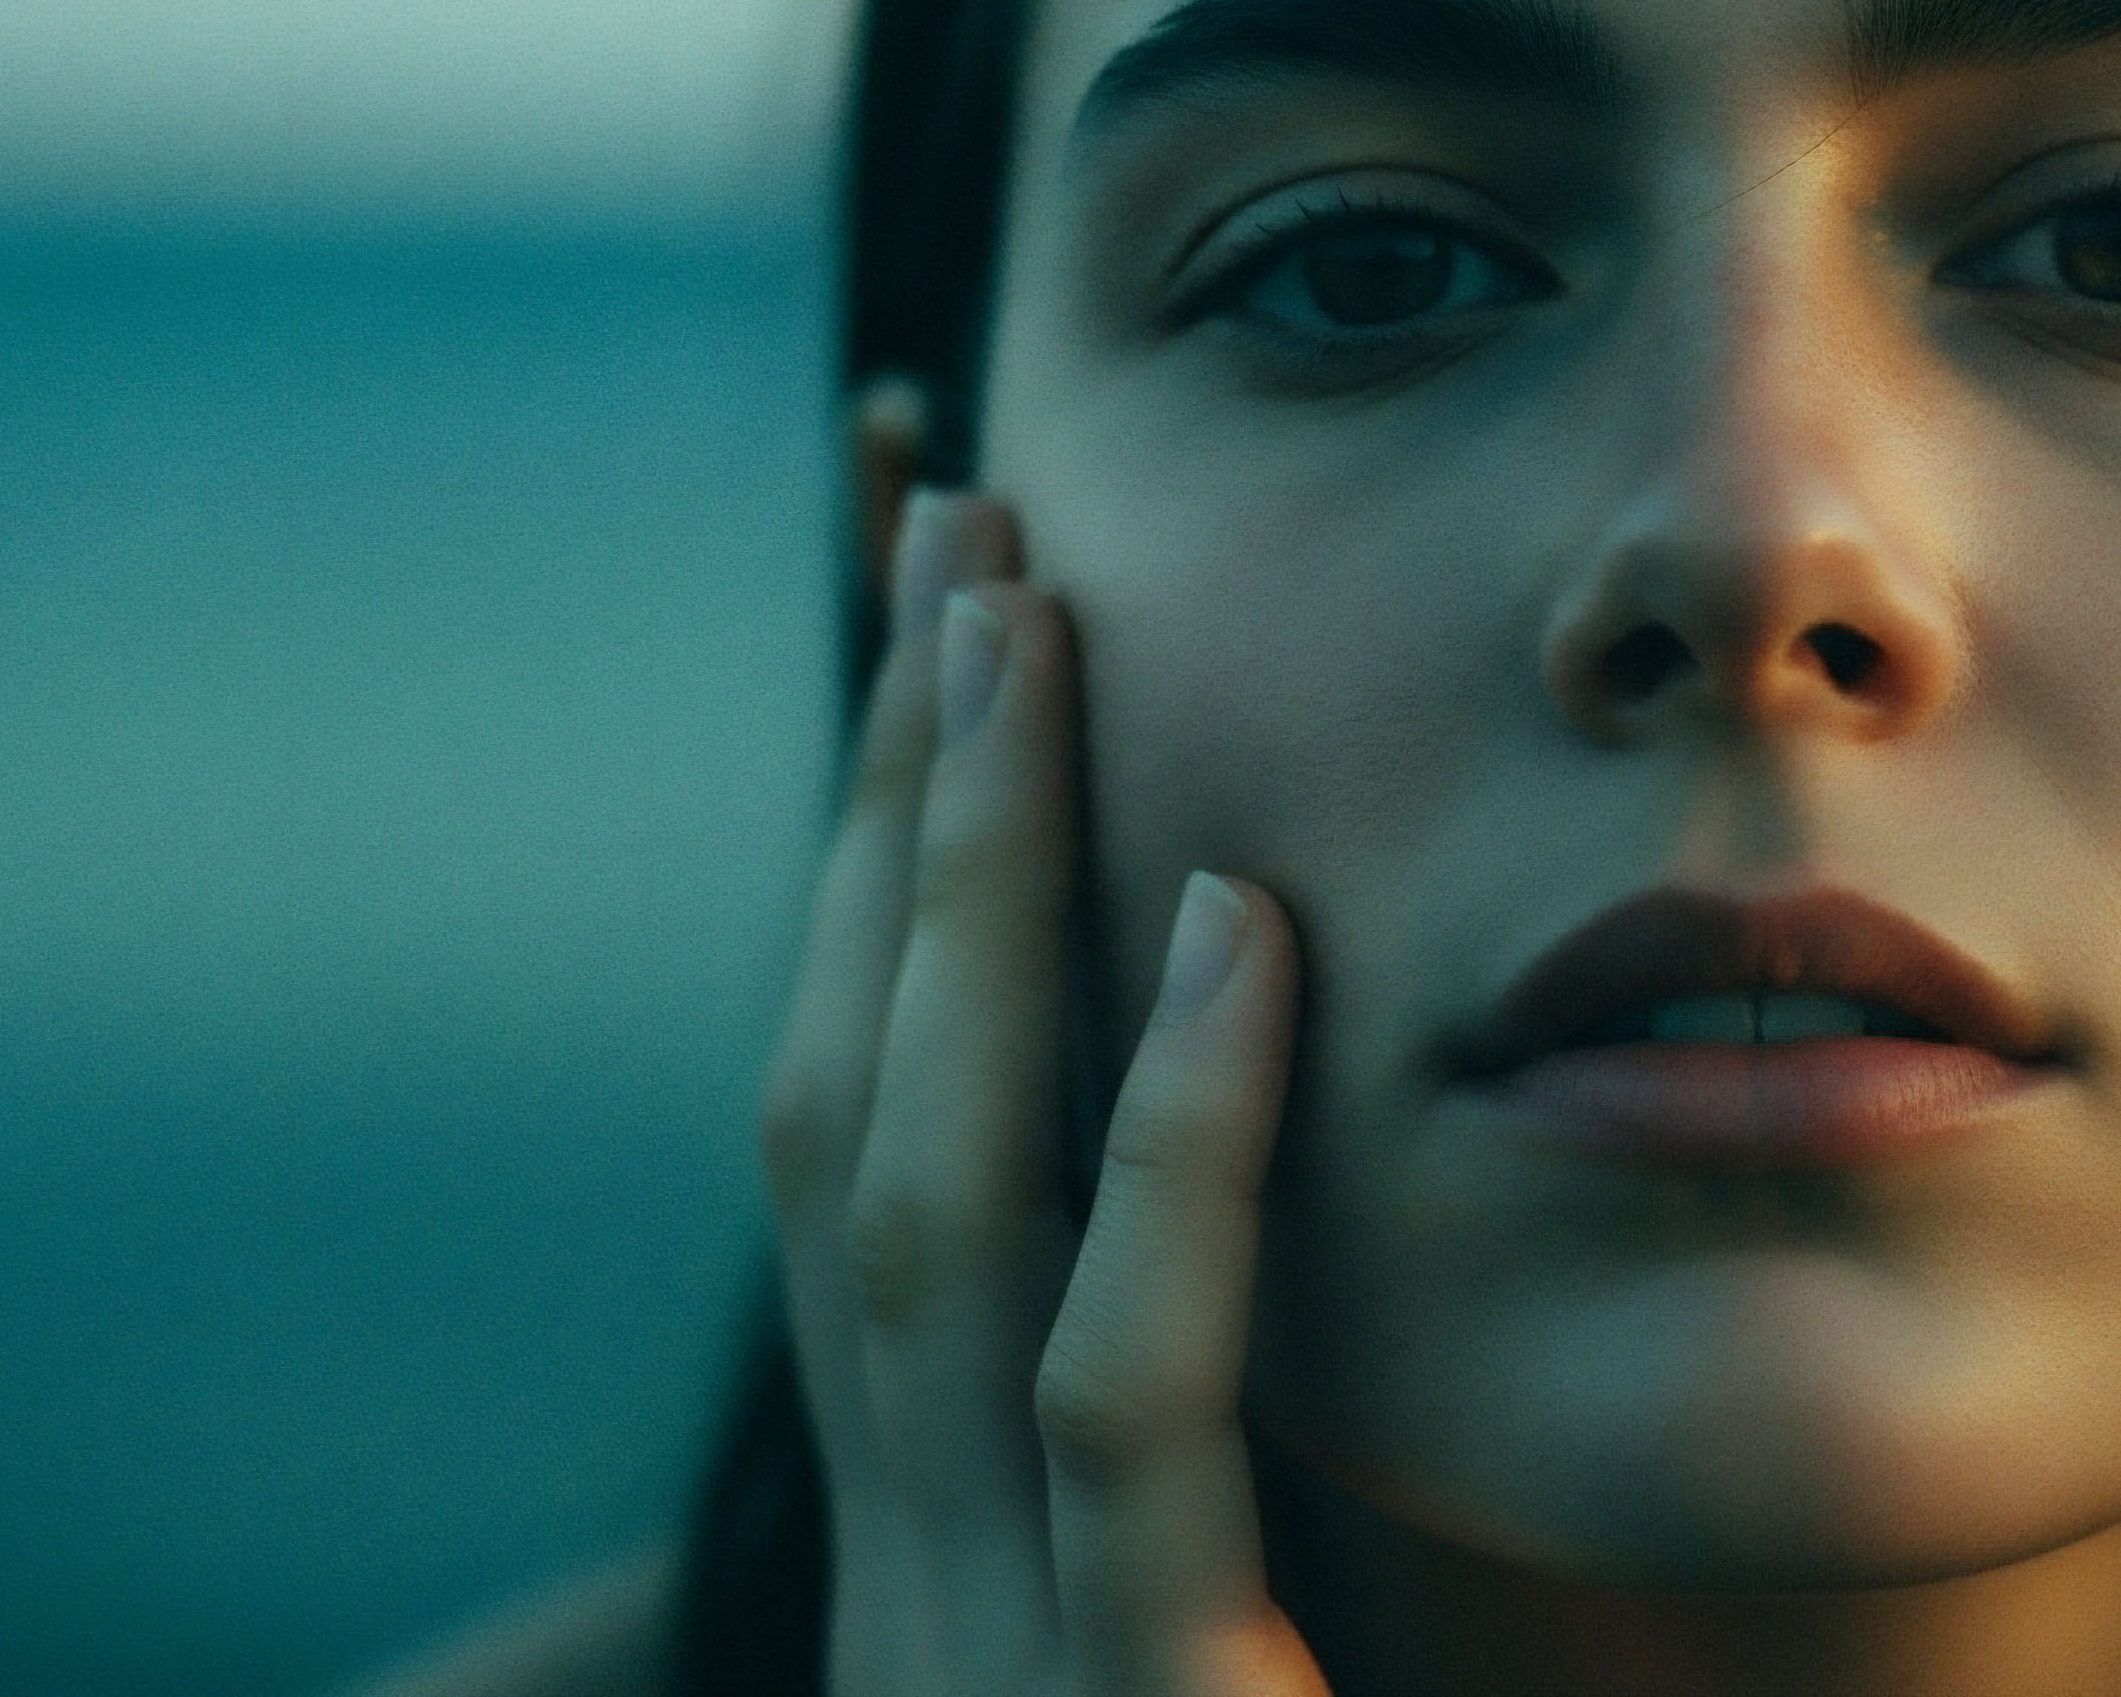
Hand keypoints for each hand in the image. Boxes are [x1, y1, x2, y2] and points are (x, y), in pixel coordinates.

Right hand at [759, 491, 1328, 1695]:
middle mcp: (919, 1565)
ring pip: (930, 1206)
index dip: (879, 872)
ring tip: (1031, 627)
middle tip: (962, 534)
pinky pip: (1127, 1401)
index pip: (864, 1141)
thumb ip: (1219, 1445)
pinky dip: (1171, 1150)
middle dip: (891, 812)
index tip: (942, 628)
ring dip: (967, 898)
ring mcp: (995, 1636)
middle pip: (847, 1113)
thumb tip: (1274, 1173)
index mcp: (939, 1537)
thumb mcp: (1234, 1627)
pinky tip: (1240, 930)